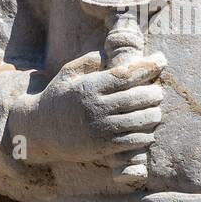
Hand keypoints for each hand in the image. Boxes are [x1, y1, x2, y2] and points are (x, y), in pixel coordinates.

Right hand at [10, 51, 164, 165]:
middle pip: (138, 98)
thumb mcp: (67, 75)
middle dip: (154, 93)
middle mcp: (97, 107)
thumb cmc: (56, 99)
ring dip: (153, 115)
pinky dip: (146, 135)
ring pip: (140, 120)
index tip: (161, 61)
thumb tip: (106, 54)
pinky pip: (134, 141)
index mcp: (91, 87)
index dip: (148, 67)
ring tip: (156, 111)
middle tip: (158, 92)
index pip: (126, 75)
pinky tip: (148, 130)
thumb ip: (87, 62)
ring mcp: (102, 129)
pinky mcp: (104, 147)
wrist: (39, 132)